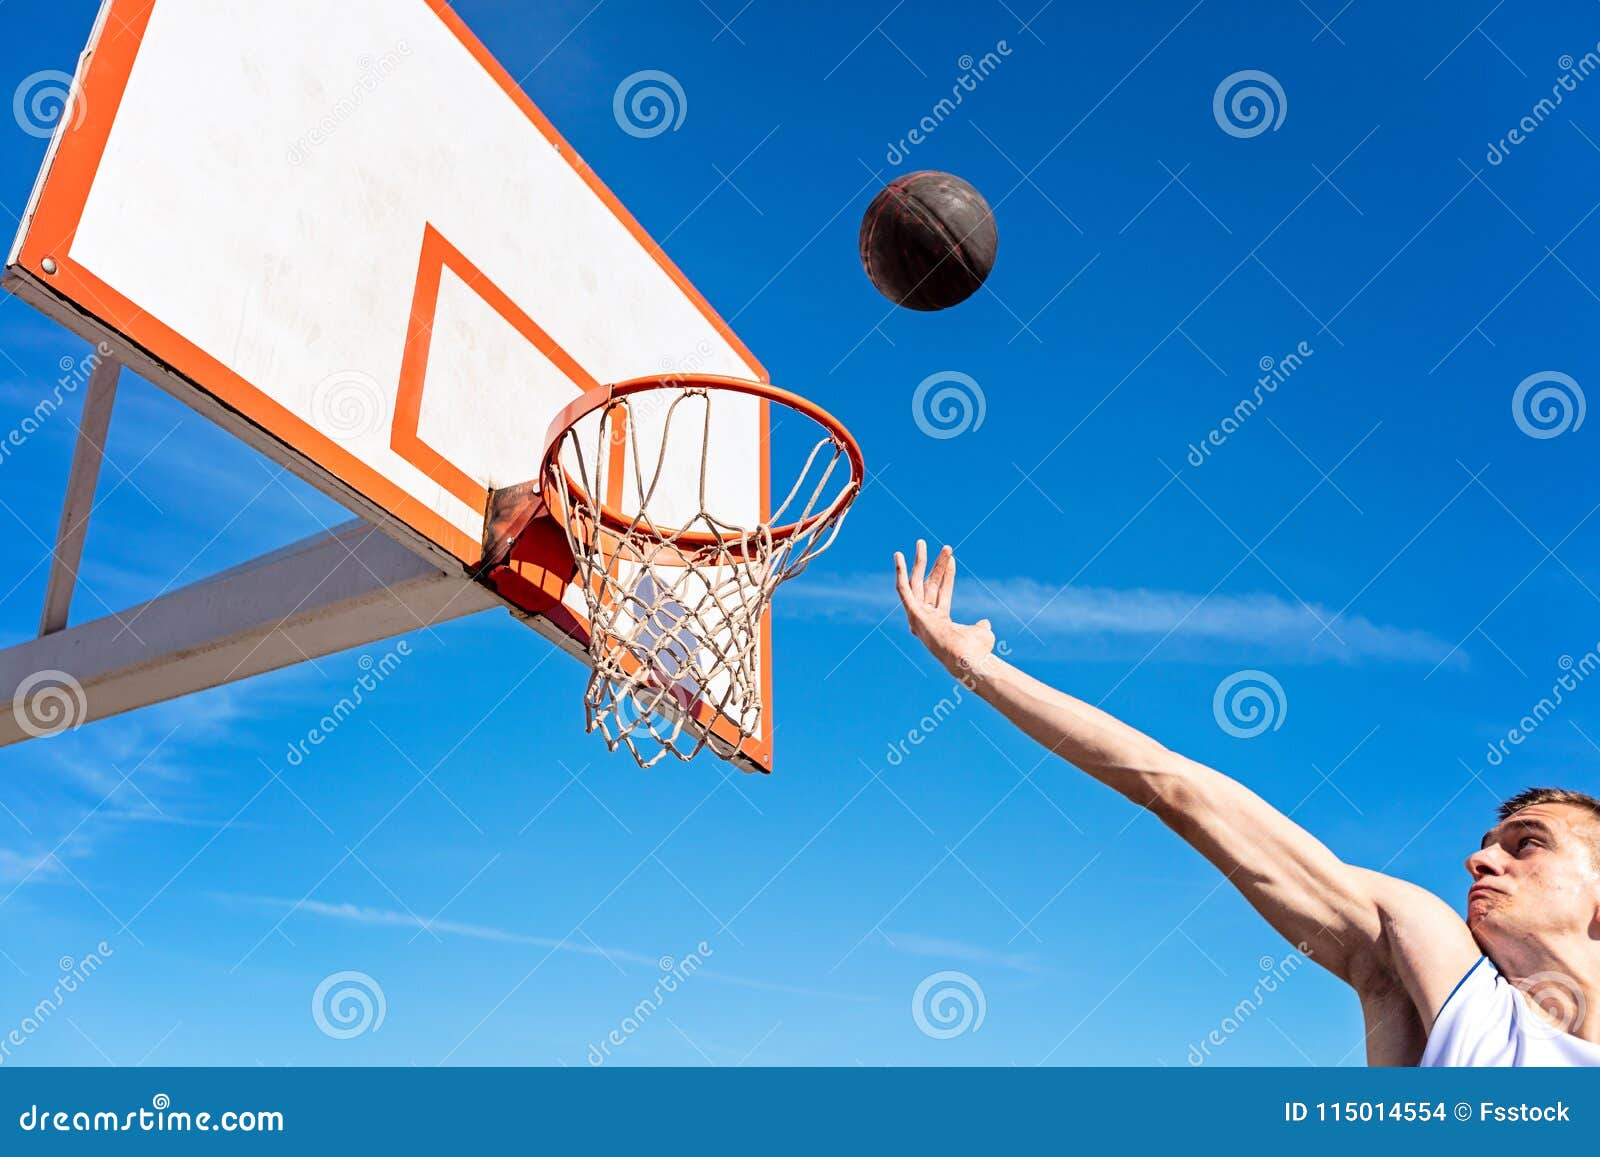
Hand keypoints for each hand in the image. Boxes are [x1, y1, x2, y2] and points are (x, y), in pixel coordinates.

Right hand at [894, 541, 995, 678]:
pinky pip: (903, 589)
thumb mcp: (981, 633)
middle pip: (929, 585)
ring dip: (918, 562)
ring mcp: (918, 617)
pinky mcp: (913, 614)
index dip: (946, 574)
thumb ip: (980, 626)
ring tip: (921, 542)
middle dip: (934, 565)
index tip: (952, 558)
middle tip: (941, 546)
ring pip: (916, 583)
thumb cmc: (977, 651)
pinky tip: (899, 556)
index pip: (941, 592)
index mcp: (939, 623)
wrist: (968, 658)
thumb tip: (985, 623)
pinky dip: (900, 572)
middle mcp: (926, 619)